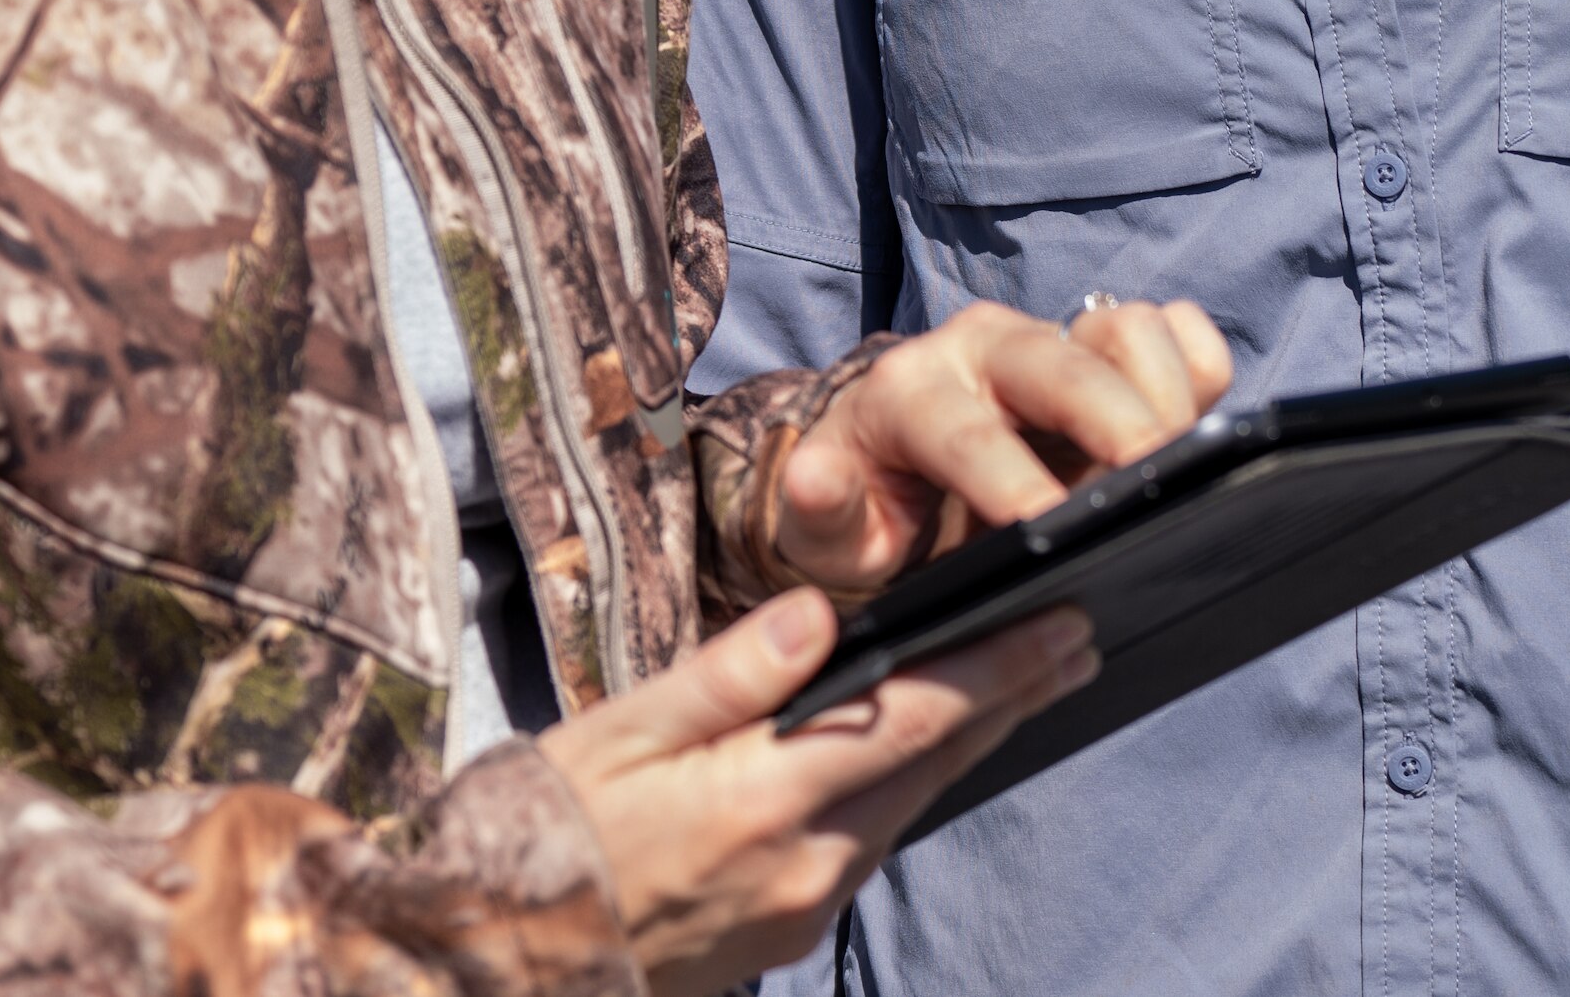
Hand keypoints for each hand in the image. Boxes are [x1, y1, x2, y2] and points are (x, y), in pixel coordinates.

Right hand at [546, 588, 1092, 996]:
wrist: (494, 955)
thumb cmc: (544, 829)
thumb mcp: (616, 732)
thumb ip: (727, 676)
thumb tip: (816, 614)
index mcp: (761, 802)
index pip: (914, 720)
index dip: (1000, 669)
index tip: (1063, 624)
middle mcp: (802, 867)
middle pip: (935, 766)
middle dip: (1011, 700)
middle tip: (1076, 640)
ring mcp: (802, 908)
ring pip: (909, 808)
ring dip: (967, 744)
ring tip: (1022, 682)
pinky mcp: (789, 932)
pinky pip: (870, 843)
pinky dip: (907, 787)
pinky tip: (923, 751)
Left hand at [773, 296, 1234, 594]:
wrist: (897, 461)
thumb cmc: (867, 508)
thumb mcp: (825, 532)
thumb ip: (819, 511)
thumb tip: (814, 477)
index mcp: (908, 391)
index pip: (964, 431)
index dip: (1009, 476)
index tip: (1050, 522)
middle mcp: (983, 347)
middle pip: (1064, 365)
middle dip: (1118, 422)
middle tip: (1156, 487)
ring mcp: (1052, 337)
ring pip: (1126, 329)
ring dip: (1164, 394)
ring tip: (1175, 470)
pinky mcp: (1105, 345)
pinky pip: (1174, 329)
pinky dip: (1197, 367)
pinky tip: (1193, 423)